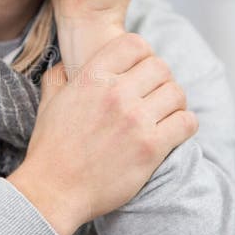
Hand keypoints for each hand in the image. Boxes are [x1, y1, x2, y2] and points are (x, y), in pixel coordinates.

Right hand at [8, 32, 197, 234]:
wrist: (53, 190)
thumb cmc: (50, 148)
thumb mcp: (48, 102)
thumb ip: (58, 76)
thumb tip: (66, 62)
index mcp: (91, 78)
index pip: (135, 44)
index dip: (142, 55)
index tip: (139, 71)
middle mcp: (115, 94)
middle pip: (161, 67)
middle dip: (160, 80)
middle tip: (153, 96)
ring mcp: (135, 121)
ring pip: (176, 93)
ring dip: (174, 103)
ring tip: (164, 114)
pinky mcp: (151, 148)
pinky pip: (186, 122)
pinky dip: (184, 125)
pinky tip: (173, 132)